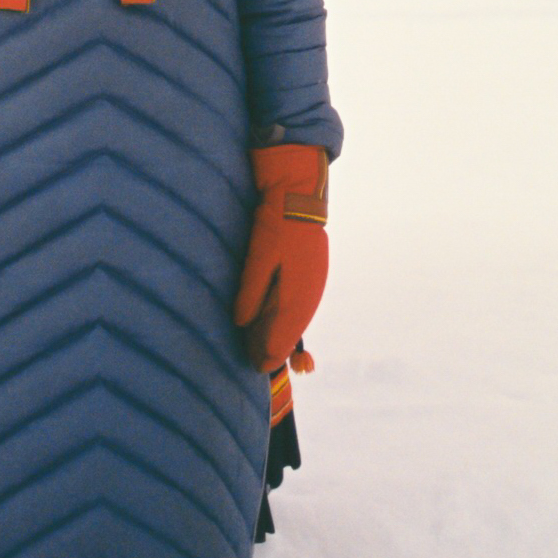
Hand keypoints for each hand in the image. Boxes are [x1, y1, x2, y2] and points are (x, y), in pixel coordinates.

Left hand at [232, 143, 328, 371]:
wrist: (299, 190)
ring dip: (281, 332)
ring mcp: (315, 281)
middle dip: (274, 346)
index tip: (256, 367)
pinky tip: (278, 318)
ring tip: (263, 345)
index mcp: (299, 294)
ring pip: (296, 318)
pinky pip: (300, 303)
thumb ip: (251, 293)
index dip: (269, 353)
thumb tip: (242, 323)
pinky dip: (287, 315)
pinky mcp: (312, 271)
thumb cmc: (277, 223)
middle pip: (291, 331)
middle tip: (255, 362)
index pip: (284, 336)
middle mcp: (311, 293)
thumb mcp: (259, 257)